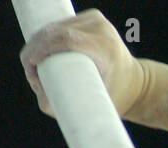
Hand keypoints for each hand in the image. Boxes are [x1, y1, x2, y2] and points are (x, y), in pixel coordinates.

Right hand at [19, 9, 149, 118]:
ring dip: (38, 42)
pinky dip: (47, 36)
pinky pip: (61, 24)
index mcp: (107, 48)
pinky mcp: (91, 17)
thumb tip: (42, 101)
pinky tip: (40, 50)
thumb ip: (71, 109)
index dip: (43, 48)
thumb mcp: (99, 105)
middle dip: (35, 48)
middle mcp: (102, 29)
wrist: (137, 82)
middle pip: (55, 31)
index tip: (31, 65)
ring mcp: (97, 20)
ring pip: (55, 26)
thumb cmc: (118, 97)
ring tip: (33, 66)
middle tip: (29, 72)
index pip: (66, 39)